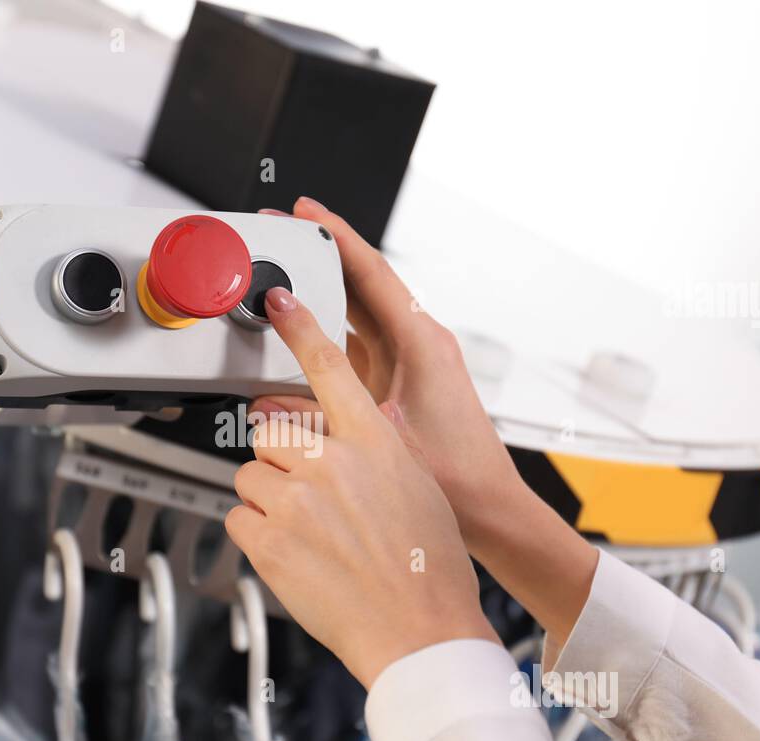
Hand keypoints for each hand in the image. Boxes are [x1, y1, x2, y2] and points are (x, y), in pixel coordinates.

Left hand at [224, 286, 496, 689]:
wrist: (420, 634)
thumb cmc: (429, 570)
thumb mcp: (416, 488)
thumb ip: (372, 454)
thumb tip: (342, 445)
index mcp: (373, 442)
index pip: (328, 368)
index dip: (300, 328)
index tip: (278, 301)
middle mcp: (330, 463)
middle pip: (270, 430)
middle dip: (281, 458)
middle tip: (312, 498)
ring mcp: (295, 501)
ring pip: (250, 475)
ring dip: (269, 499)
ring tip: (310, 534)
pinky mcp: (267, 540)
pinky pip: (239, 518)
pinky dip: (258, 535)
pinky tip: (296, 556)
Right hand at [256, 198, 597, 641]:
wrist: (491, 511)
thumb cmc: (457, 478)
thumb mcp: (375, 440)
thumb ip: (315, 419)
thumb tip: (268, 405)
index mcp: (421, 343)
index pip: (371, 271)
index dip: (335, 235)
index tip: (305, 211)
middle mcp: (421, 345)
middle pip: (363, 285)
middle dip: (321, 258)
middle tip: (283, 235)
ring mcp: (413, 364)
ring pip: (361, 315)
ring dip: (326, 295)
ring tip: (287, 277)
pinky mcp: (405, 385)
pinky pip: (362, 346)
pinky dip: (333, 335)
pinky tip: (306, 337)